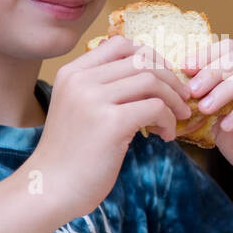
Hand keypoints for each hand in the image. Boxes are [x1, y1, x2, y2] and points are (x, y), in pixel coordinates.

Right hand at [27, 35, 193, 218]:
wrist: (50, 188)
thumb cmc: (69, 154)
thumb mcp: (76, 108)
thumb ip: (101, 88)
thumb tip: (146, 74)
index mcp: (72, 73)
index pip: (120, 44)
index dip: (149, 55)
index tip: (163, 75)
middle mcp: (81, 80)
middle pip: (141, 59)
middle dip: (169, 77)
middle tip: (181, 97)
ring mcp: (94, 100)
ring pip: (151, 80)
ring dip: (173, 98)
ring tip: (178, 116)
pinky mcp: (111, 123)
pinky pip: (155, 108)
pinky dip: (168, 120)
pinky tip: (165, 136)